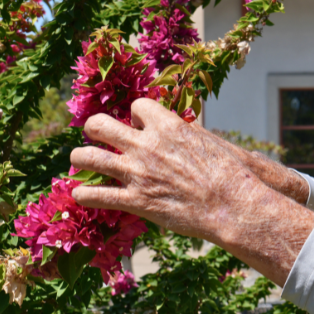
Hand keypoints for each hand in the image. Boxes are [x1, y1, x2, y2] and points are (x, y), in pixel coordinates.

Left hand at [70, 99, 313, 283]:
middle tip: (99, 136)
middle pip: (99, 124)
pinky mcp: (136, 201)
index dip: (137, 116)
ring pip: (88, 157)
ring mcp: (137, 174)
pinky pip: (95, 196)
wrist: (233, 206)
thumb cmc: (230, 174)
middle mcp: (145, 146)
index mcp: (167, 126)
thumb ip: (187, 133)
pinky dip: (84, 195)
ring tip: (81, 161)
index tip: (141, 127)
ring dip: (80, 158)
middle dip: (95, 129)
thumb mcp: (210, 142)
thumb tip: (182, 125)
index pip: (136, 107)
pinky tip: (82, 195)